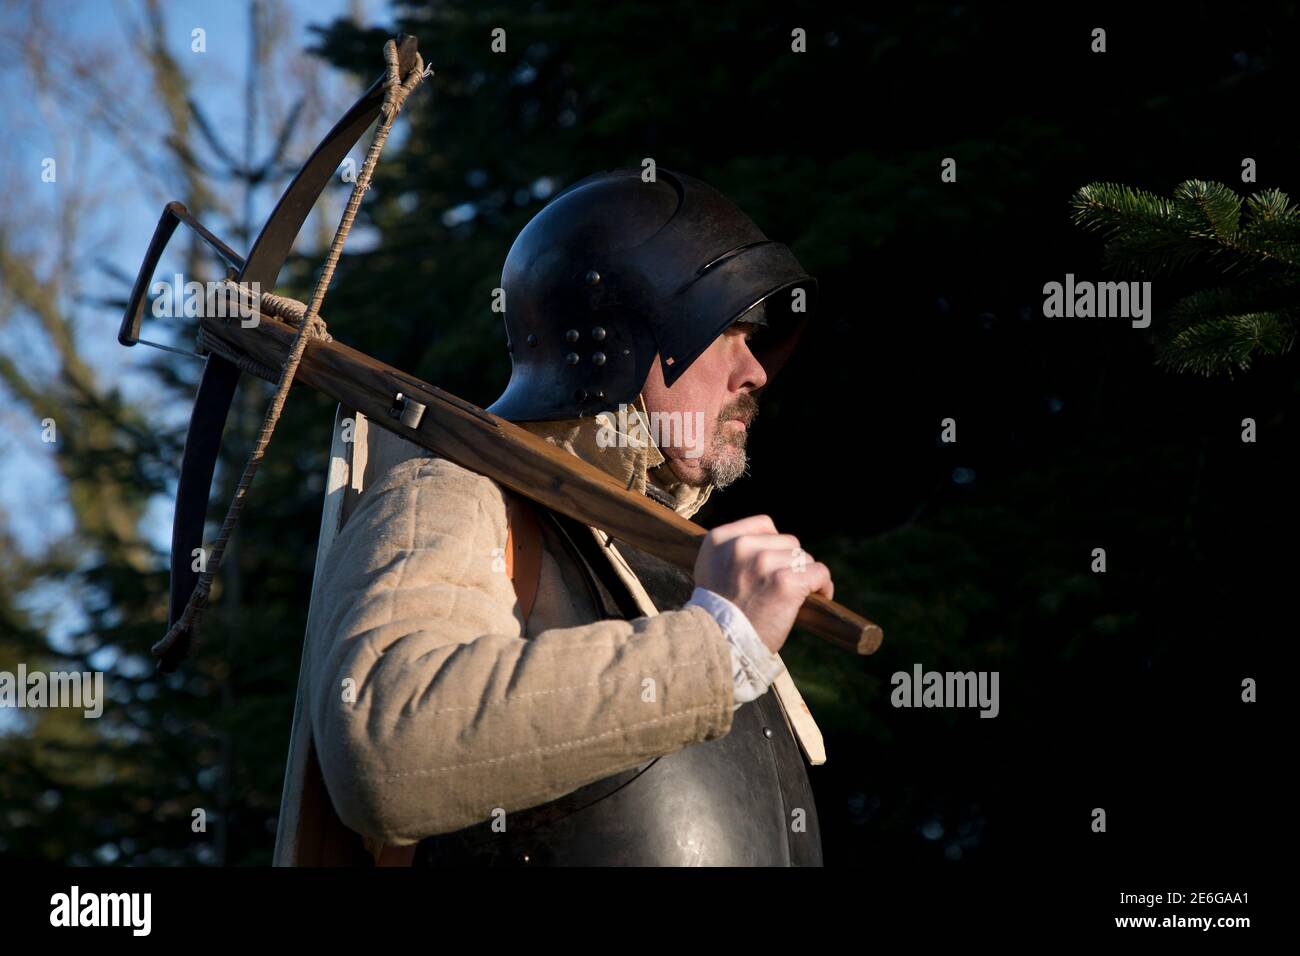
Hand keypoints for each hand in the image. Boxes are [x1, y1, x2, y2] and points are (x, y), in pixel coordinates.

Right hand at [693, 514, 833, 654]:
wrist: (720, 644)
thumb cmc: (717, 614)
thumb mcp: (710, 570)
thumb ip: (731, 552)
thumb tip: (767, 544)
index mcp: (719, 539)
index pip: (764, 525)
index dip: (775, 545)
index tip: (775, 565)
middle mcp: (740, 546)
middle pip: (787, 541)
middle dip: (790, 563)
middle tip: (785, 586)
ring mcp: (763, 562)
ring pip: (803, 558)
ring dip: (804, 576)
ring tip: (797, 595)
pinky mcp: (785, 582)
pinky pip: (818, 572)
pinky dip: (823, 585)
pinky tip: (820, 595)